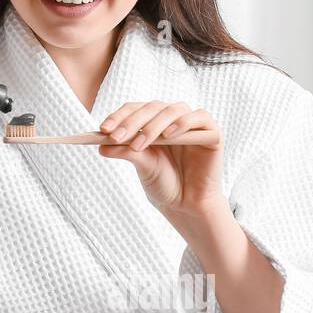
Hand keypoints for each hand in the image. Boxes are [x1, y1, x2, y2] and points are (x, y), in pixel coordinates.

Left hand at [97, 100, 225, 218]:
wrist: (187, 205)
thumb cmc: (164, 184)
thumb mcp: (141, 166)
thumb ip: (125, 151)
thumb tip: (101, 145)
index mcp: (153, 122)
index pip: (135, 109)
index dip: (119, 116)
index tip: (103, 130)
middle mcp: (172, 119)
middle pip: (151, 107)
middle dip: (131, 122)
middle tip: (116, 137)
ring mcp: (192, 124)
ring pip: (172, 110)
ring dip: (153, 125)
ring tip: (139, 143)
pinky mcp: (211, 132)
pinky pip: (200, 117)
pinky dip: (183, 123)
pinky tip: (169, 135)